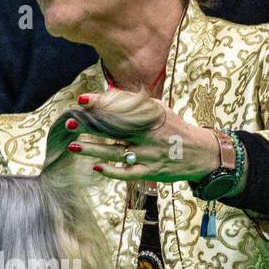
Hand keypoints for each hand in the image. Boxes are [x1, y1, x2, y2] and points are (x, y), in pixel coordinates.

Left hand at [65, 92, 219, 183]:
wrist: (199, 152)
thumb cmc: (173, 128)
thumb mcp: (159, 111)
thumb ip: (135, 103)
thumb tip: (109, 95)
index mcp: (149, 117)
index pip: (120, 108)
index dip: (100, 104)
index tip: (82, 101)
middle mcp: (147, 135)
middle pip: (114, 130)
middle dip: (90, 126)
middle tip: (70, 123)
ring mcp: (148, 154)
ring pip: (116, 152)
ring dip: (94, 149)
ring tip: (74, 146)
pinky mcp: (150, 171)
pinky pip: (128, 172)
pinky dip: (113, 170)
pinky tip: (96, 167)